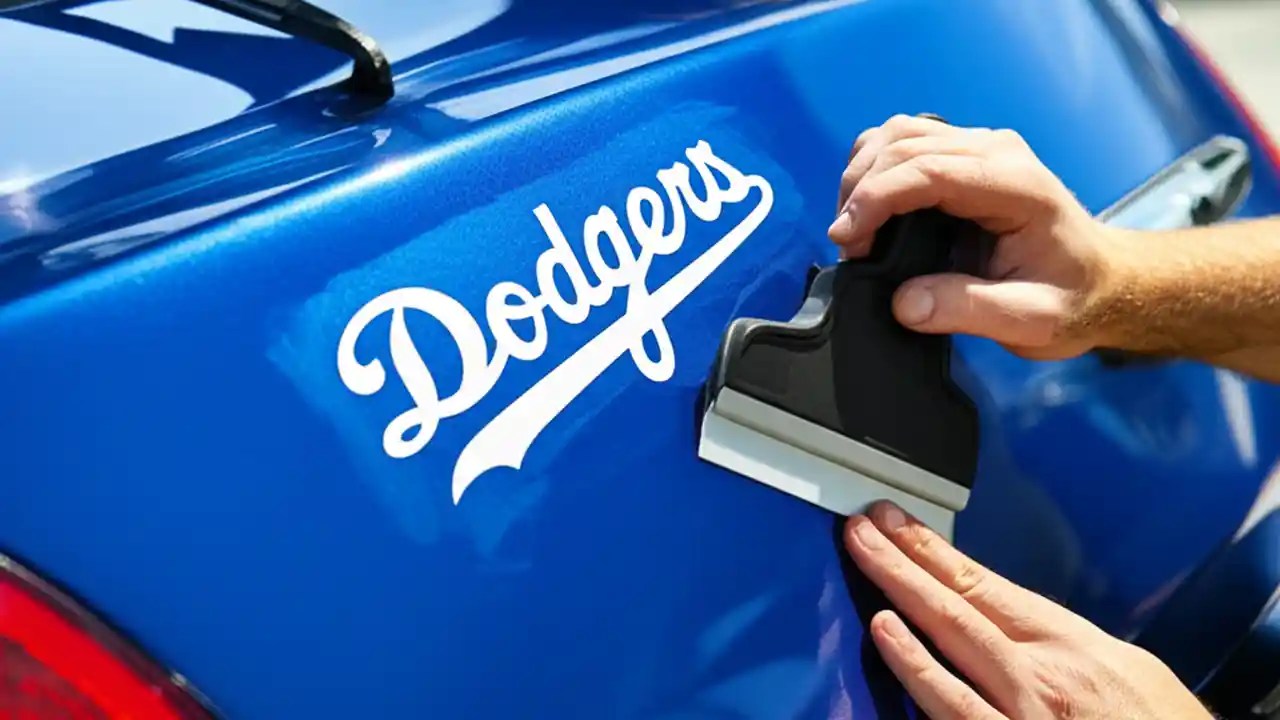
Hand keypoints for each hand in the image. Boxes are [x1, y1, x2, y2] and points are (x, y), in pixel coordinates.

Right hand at [828, 115, 1122, 359]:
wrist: (1104, 283)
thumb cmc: (1075, 300)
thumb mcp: (1031, 320)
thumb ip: (967, 310)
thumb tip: (904, 302)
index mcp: (1016, 185)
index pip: (928, 168)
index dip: (876, 198)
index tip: (847, 239)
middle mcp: (996, 151)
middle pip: (903, 143)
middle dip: (860, 190)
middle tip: (848, 248)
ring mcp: (980, 148)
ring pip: (897, 135)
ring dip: (862, 175)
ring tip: (852, 229)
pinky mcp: (965, 157)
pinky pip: (905, 144)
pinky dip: (874, 171)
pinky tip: (868, 211)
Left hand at [844, 502, 1211, 719]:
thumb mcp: (1126, 670)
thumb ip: (1064, 644)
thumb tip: (1012, 622)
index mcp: (1069, 645)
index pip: (984, 585)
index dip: (932, 550)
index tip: (893, 522)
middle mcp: (1043, 674)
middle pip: (958, 606)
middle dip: (903, 563)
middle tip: (861, 529)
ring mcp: (1023, 714)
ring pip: (950, 651)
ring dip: (901, 603)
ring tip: (866, 567)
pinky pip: (956, 713)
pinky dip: (922, 675)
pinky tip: (891, 643)